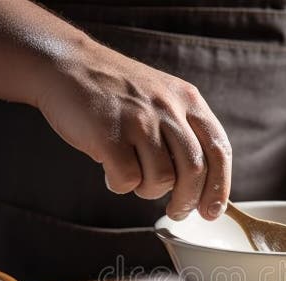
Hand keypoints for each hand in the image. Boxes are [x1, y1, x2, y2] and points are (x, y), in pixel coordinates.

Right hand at [37, 40, 231, 220]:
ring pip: (162, 179)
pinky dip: (120, 185)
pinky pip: (127, 180)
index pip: (218, 149)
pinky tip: (111, 171)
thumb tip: (202, 185)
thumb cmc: (116, 92)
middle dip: (188, 200)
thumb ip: (184, 131)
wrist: (66, 65)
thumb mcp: (162, 97)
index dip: (220, 186)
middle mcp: (168, 108)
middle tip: (177, 211)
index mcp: (187, 100)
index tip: (212, 211)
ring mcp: (138, 121)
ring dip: (149, 190)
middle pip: (195, 170)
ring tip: (135, 178)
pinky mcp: (109, 135)